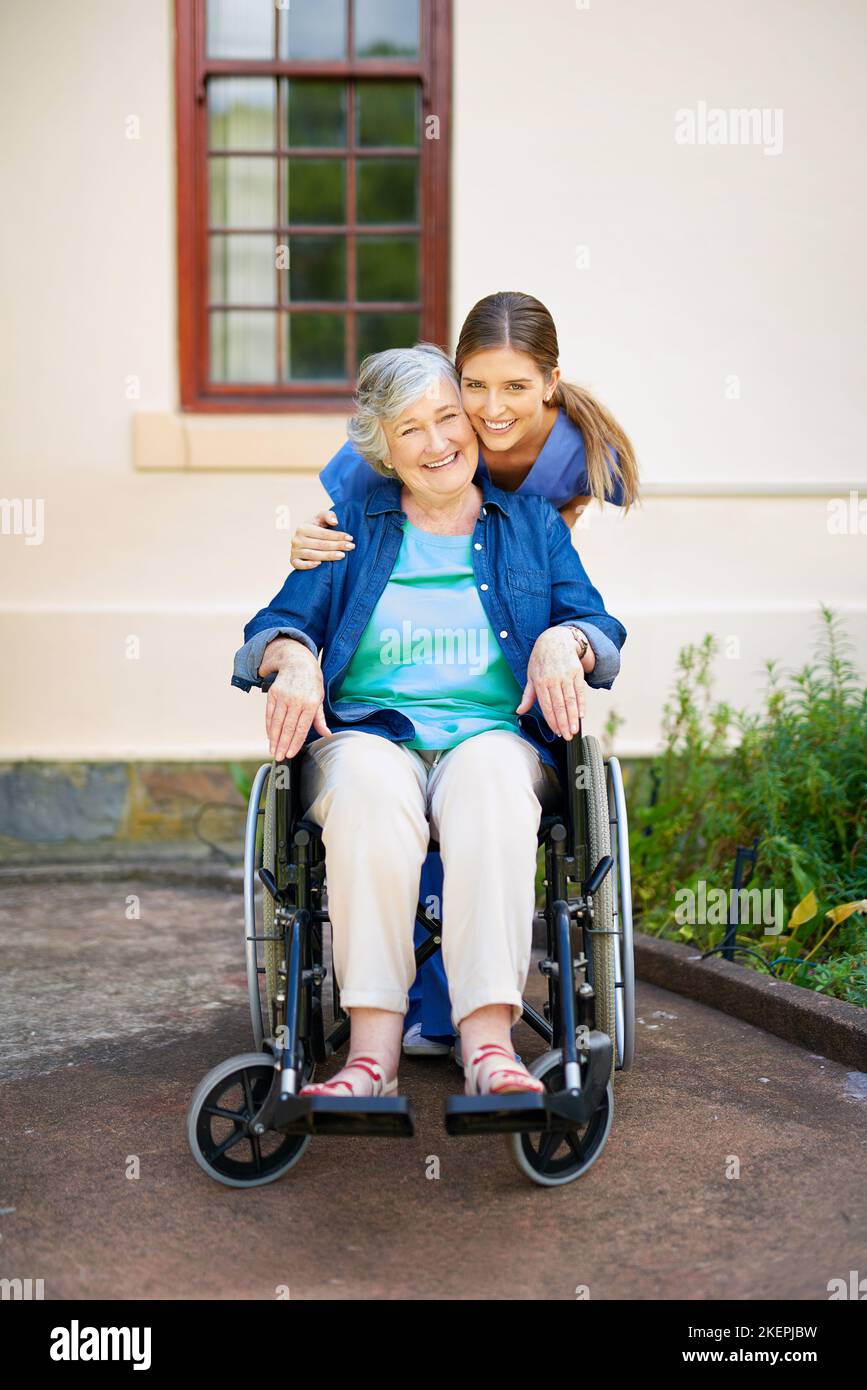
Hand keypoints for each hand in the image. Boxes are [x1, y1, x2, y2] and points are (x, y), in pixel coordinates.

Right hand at [265, 644, 331, 759]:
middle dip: (283, 744)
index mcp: (310, 703)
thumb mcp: (319, 698)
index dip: (295, 742)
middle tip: (279, 757)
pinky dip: (269, 726)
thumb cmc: (312, 683)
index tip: (290, 754)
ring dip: (274, 738)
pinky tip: (269, 736)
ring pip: (277, 722)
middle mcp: (296, 700)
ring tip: (272, 750)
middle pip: (288, 727)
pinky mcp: (273, 693)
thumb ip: (320, 719)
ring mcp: (283, 696)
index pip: (302, 728)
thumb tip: (327, 735)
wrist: (298, 662)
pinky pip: (269, 713)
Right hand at [290, 510, 354, 569]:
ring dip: (329, 556)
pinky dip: (308, 565)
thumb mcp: (321, 518)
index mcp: (302, 527)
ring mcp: (294, 551)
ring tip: (342, 555)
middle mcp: (296, 539)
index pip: (323, 533)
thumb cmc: (316, 528)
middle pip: (320, 544)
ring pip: (313, 555)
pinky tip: (320, 564)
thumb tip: (335, 522)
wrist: (305, 539)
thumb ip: (328, 515)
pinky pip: (299, 565)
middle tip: (351, 547)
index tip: (350, 538)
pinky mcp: (293, 560)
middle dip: (337, 545)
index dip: (337, 536)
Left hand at [516, 627, 586, 738]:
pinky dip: (582, 704)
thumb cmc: (541, 658)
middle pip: (560, 705)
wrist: (556, 639)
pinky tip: (582, 715)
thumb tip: (520, 710)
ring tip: (575, 730)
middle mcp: (554, 679)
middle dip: (564, 723)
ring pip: (571, 700)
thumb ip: (528, 695)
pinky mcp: (577, 673)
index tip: (556, 732)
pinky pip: (580, 691)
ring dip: (573, 717)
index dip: (552, 720)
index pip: (547, 705)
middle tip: (567, 736)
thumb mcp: (530, 674)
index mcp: (540, 682)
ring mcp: (566, 676)